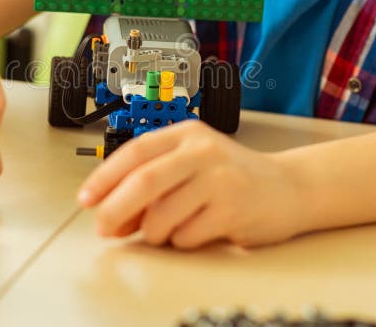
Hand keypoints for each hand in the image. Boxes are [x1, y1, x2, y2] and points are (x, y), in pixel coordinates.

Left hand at [77, 121, 306, 248]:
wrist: (289, 188)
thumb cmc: (232, 177)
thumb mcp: (192, 163)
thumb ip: (155, 179)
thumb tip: (109, 212)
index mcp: (187, 133)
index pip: (135, 152)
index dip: (105, 177)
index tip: (86, 199)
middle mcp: (203, 150)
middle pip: (144, 181)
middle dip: (115, 209)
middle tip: (104, 228)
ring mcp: (220, 178)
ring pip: (162, 214)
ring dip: (153, 232)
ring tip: (165, 230)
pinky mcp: (233, 208)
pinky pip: (187, 235)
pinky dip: (180, 241)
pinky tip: (196, 231)